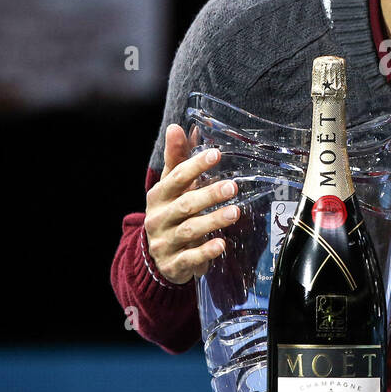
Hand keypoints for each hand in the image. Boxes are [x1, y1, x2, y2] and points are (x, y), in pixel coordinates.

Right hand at [142, 123, 239, 284]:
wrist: (155, 257)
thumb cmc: (169, 213)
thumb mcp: (170, 187)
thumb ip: (176, 159)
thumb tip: (177, 127)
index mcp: (158, 197)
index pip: (176, 178)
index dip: (195, 165)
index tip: (216, 154)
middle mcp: (158, 219)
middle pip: (185, 204)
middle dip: (208, 195)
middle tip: (233, 187)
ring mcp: (164, 242)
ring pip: (189, 230)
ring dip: (212, 221)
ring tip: (234, 212)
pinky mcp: (173, 264)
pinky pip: (190, 258)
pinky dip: (206, 252)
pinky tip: (222, 244)